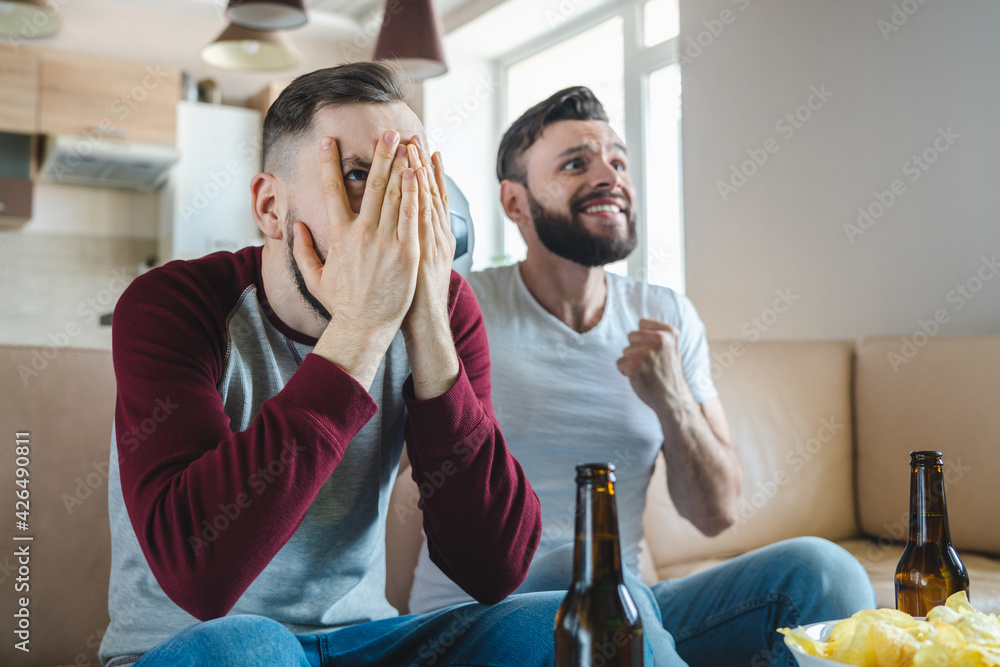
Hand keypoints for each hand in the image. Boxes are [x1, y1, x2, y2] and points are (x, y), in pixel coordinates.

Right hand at [292, 131, 418, 381]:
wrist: (363, 326)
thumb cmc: (342, 304)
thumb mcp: (316, 277)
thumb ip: (305, 250)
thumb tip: (298, 228)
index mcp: (339, 236)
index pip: (331, 190)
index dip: (329, 163)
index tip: (329, 140)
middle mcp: (361, 233)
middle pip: (371, 184)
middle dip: (379, 154)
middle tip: (385, 131)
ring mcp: (385, 242)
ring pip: (394, 195)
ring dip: (400, 166)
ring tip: (406, 143)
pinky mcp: (407, 253)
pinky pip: (411, 216)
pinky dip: (414, 192)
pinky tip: (417, 173)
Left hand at [400, 136, 454, 337]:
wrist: (423, 322)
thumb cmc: (409, 302)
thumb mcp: (414, 271)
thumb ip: (409, 249)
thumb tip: (394, 235)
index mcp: (431, 238)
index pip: (430, 198)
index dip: (426, 173)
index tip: (419, 149)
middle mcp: (434, 234)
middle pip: (427, 191)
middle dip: (419, 161)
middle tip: (411, 135)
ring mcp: (429, 240)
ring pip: (425, 197)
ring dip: (418, 168)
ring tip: (411, 143)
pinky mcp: (421, 248)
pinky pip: (421, 214)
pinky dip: (420, 191)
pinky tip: (416, 172)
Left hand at [616, 319, 695, 419]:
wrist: (673, 399)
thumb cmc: (667, 372)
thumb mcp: (670, 347)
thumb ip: (656, 333)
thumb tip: (638, 321)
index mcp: (670, 332)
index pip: (641, 323)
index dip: (644, 339)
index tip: (657, 353)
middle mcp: (660, 339)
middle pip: (631, 336)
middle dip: (636, 349)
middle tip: (651, 364)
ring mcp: (647, 352)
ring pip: (625, 350)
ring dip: (632, 362)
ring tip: (647, 371)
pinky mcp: (635, 365)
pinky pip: (619, 363)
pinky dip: (625, 372)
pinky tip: (640, 377)